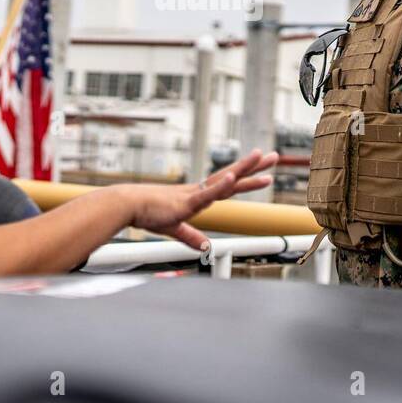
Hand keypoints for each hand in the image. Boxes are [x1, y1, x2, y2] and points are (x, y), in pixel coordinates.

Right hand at [126, 149, 279, 250]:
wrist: (128, 206)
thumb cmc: (146, 213)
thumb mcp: (174, 228)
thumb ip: (191, 236)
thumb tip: (205, 247)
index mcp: (197, 196)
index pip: (227, 186)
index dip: (246, 178)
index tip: (263, 172)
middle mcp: (199, 191)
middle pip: (232, 177)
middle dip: (254, 167)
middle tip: (273, 156)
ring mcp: (194, 194)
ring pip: (224, 180)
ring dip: (243, 169)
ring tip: (261, 157)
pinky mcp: (185, 202)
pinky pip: (206, 193)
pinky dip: (220, 186)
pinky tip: (232, 177)